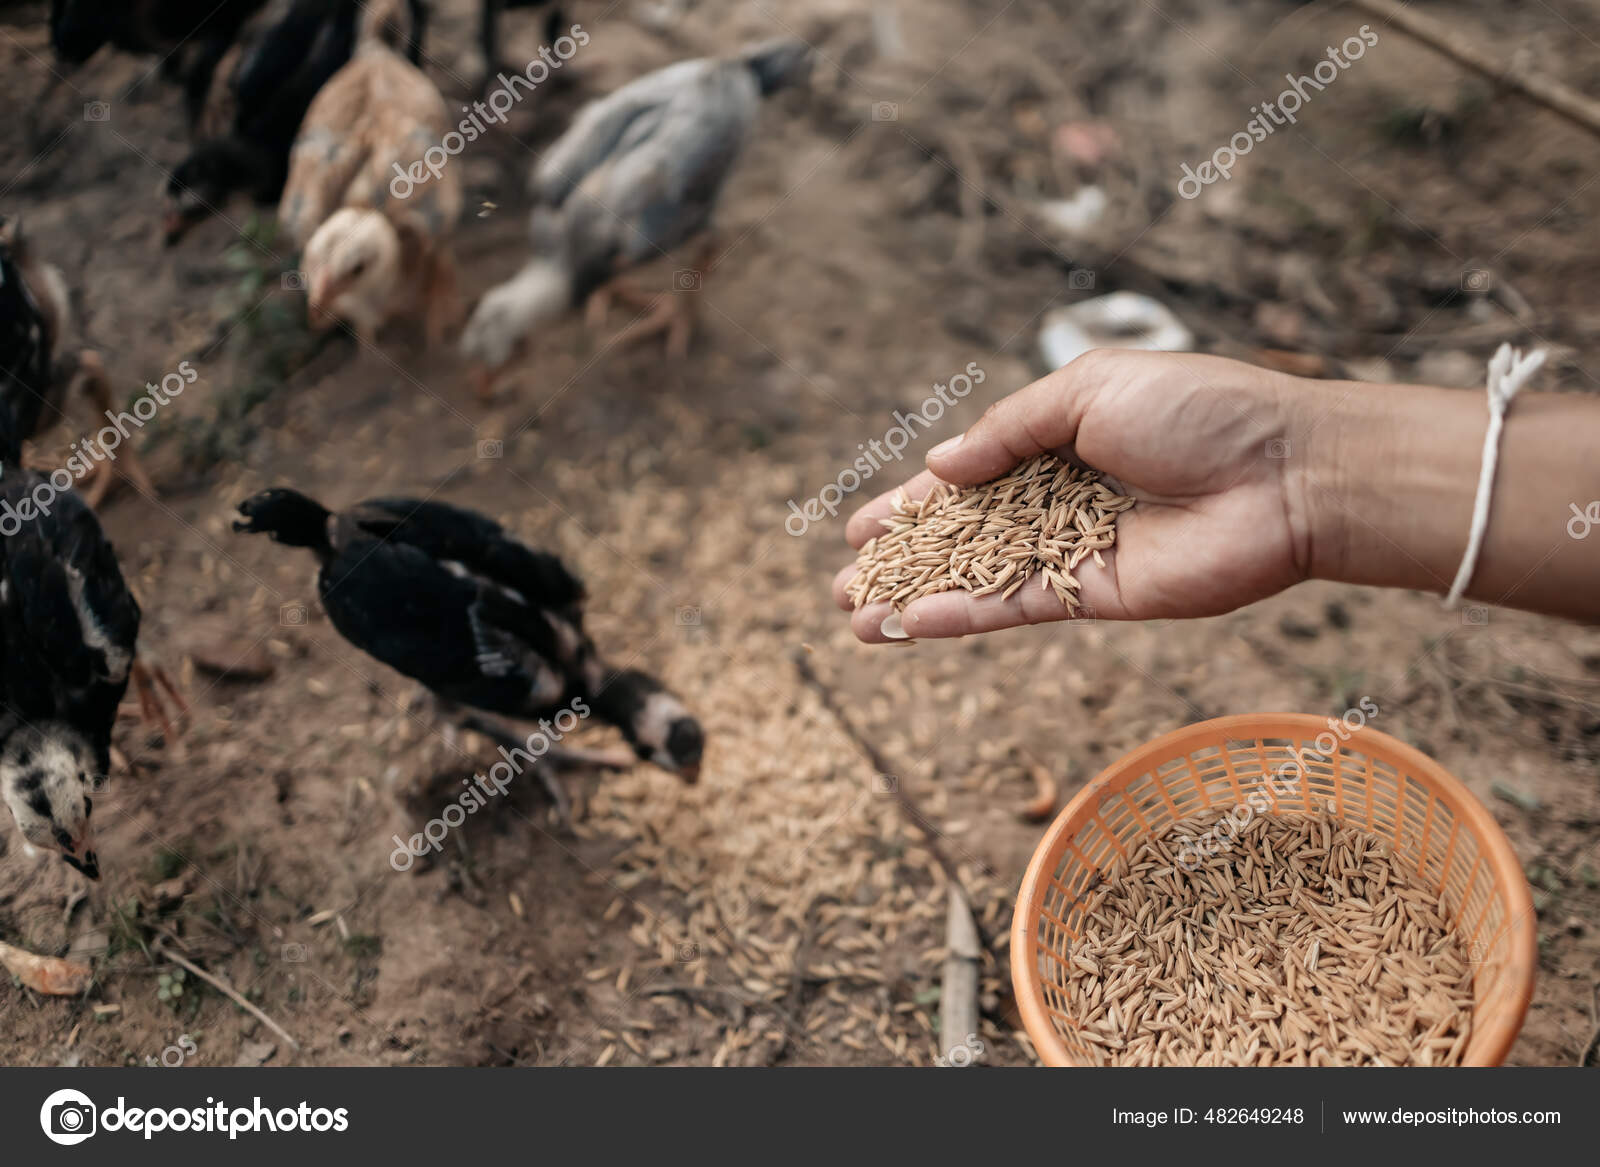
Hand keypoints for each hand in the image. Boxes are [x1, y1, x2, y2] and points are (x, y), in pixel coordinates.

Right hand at [834, 350, 1318, 641]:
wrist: (1285, 473)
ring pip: (979, 579)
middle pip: (963, 536)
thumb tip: (940, 462)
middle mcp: (1059, 501)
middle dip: (903, 559)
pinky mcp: (1097, 597)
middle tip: (842, 582)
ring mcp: (1075, 553)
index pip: (967, 478)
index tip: (858, 527)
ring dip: (916, 598)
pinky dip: (962, 615)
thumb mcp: (1088, 390)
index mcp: (1058, 442)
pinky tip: (910, 624)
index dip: (913, 502)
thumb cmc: (1198, 410)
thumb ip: (1008, 429)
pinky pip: (1016, 607)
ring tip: (854, 616)